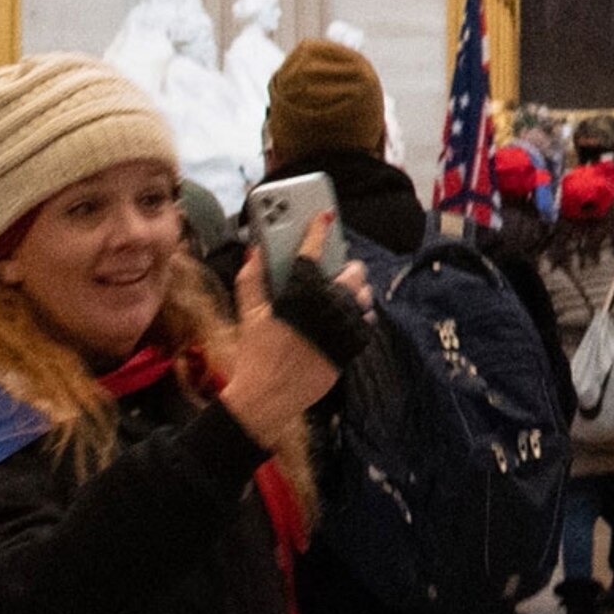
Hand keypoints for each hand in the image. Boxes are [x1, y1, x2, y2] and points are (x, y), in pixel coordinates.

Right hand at [221, 212, 343, 442]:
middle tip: (339, 266)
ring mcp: (339, 332)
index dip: (318, 230)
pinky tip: (352, 315)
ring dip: (357, 291)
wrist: (267, 397)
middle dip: (347, 266)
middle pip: (350, 275)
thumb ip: (251, 278)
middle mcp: (323, 311)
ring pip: (363, 299)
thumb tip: (255, 250)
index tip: (325, 216)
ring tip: (346, 291)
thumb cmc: (255, 353)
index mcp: (296, 297)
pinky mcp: (348, 351)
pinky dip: (360, 316)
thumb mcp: (248, 313)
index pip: (310, 254)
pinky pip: (365, 325)